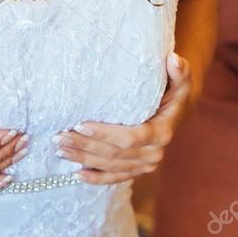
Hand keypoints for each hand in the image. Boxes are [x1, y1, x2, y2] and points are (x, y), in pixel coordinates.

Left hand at [53, 52, 192, 183]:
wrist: (176, 111)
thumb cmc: (173, 90)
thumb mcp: (179, 79)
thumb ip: (179, 70)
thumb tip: (173, 58)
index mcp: (162, 132)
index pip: (130, 137)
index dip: (104, 134)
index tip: (80, 124)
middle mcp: (154, 153)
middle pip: (114, 154)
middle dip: (84, 146)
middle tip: (58, 137)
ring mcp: (145, 165)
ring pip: (110, 166)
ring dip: (83, 160)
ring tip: (59, 150)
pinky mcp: (136, 170)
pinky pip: (115, 177)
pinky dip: (96, 178)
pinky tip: (76, 174)